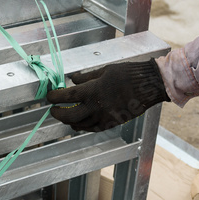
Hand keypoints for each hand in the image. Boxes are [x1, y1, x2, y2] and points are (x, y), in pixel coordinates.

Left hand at [46, 59, 168, 131]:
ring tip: (66, 116)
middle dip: (58, 113)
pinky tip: (81, 123)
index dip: (54, 97)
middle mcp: (96, 107)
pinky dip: (83, 127)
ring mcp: (104, 117)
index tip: (49, 96)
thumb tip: (72, 79)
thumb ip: (86, 77)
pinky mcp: (112, 123)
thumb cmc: (128, 74)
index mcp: (93, 91)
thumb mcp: (105, 70)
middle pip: (69, 116)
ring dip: (69, 121)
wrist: (148, 85)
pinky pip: (93, 129)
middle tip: (53, 109)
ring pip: (80, 125)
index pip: (66, 97)